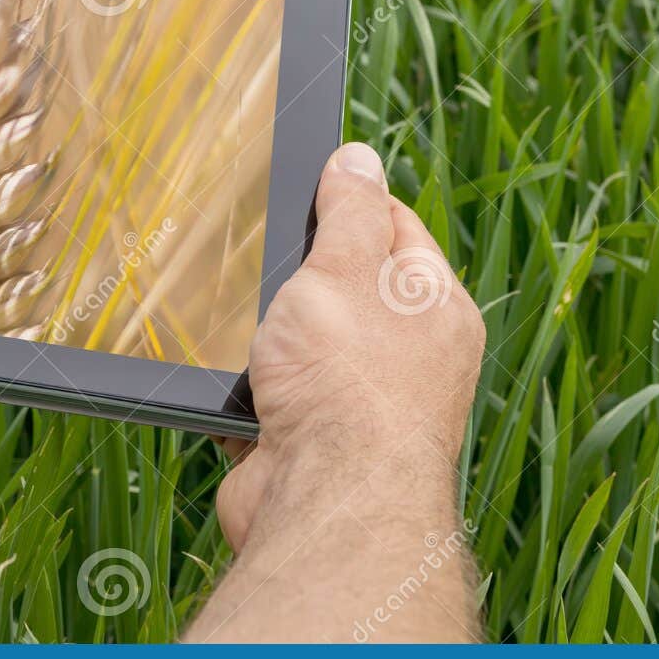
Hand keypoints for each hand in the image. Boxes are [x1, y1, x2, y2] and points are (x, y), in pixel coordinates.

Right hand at [216, 141, 484, 549]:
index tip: (305, 186)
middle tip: (256, 250)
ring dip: (264, 334)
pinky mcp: (307, 446)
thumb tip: (359, 158)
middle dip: (296, 273)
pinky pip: (267, 397)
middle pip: (343, 288)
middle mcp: (406, 358)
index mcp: (433, 308)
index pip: (395, 230)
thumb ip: (352, 210)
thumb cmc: (349, 379)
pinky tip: (226, 375)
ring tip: (238, 317)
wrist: (325, 501)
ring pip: (300, 344)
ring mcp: (356, 406)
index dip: (350, 202)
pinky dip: (243, 387)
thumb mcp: (346, 266)